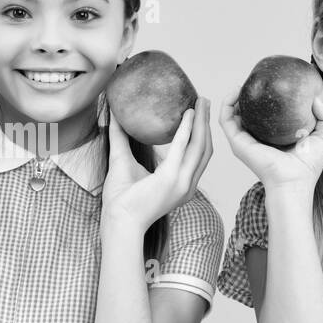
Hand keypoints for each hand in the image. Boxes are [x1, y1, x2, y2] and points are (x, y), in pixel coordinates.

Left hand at [101, 97, 212, 232]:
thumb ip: (121, 137)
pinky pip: (183, 148)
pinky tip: (188, 114)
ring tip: (199, 102)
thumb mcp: (123, 161)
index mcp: (182, 184)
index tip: (198, 115)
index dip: (201, 134)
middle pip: (205, 148)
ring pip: (200, 146)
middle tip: (203, 101)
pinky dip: (186, 130)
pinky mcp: (172, 179)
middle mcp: (187, 184)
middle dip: (206, 124)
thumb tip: (116, 116)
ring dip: (201, 122)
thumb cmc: (121, 199)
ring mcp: (182, 182)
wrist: (119, 220)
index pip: (198, 156)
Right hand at [217, 88, 322, 191]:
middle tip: (254, 80)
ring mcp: (245, 139)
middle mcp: (257, 137)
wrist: (293, 180)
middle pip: (247, 112)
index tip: (270, 83)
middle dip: (247, 95)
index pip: (266, 114)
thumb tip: (317, 99)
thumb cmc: (308, 165)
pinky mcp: (237, 141)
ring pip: (232, 114)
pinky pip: (226, 119)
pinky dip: (226, 104)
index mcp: (274, 135)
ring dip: (233, 97)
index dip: (266, 98)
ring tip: (241, 84)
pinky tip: (235, 92)